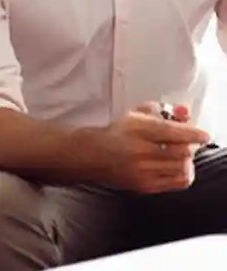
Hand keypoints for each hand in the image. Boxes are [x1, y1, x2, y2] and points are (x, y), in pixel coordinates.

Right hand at [95, 102, 209, 193]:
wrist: (96, 155)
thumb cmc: (118, 133)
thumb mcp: (137, 114)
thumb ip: (163, 111)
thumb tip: (184, 112)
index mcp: (137, 128)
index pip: (173, 131)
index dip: (193, 133)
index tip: (202, 135)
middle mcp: (139, 150)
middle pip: (182, 150)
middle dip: (187, 146)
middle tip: (183, 143)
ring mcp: (142, 170)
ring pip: (182, 167)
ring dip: (184, 160)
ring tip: (176, 155)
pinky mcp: (145, 185)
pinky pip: (178, 182)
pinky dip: (182, 173)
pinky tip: (174, 166)